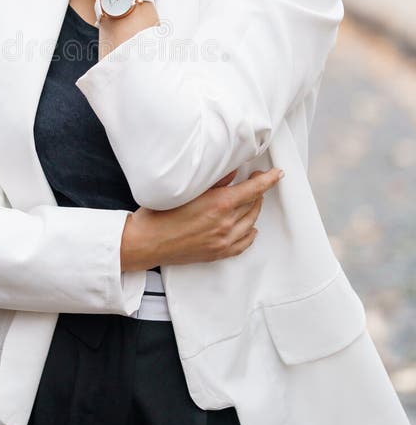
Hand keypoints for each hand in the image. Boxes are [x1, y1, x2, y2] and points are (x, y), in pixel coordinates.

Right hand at [120, 167, 283, 270]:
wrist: (146, 242)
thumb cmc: (160, 212)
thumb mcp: (187, 189)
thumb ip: (214, 180)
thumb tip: (233, 171)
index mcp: (220, 204)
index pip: (254, 190)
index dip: (268, 180)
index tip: (277, 174)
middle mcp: (226, 224)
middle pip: (253, 204)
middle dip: (258, 191)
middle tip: (254, 181)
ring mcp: (223, 241)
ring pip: (250, 222)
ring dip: (253, 209)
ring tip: (250, 200)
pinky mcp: (218, 253)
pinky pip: (244, 243)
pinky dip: (250, 232)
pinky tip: (249, 227)